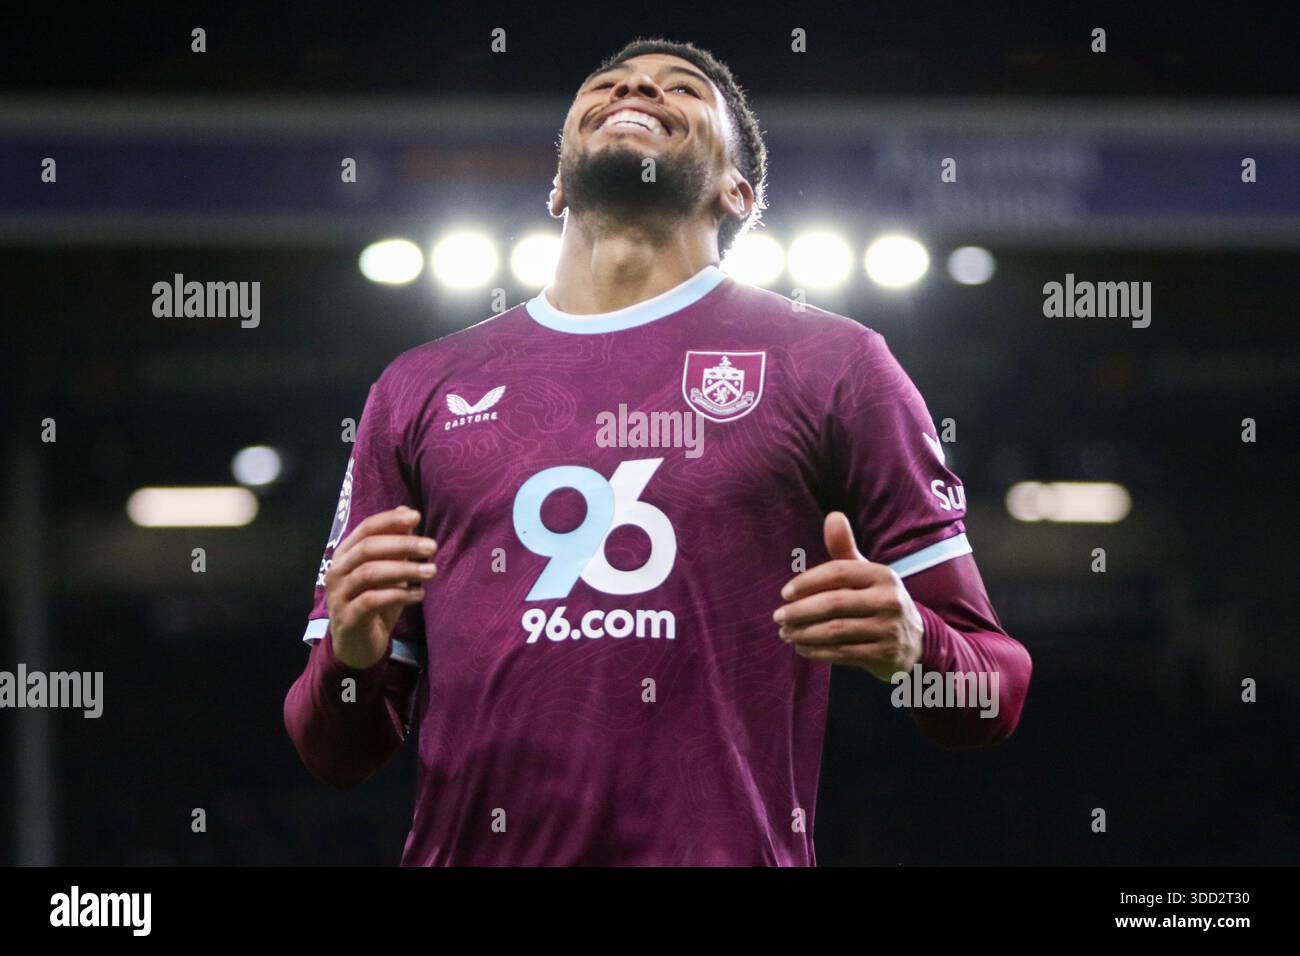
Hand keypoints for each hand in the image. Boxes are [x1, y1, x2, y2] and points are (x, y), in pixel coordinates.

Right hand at [325, 506, 436, 668]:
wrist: (356, 645)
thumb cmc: (373, 602)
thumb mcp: (387, 571)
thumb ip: (394, 544)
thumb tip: (407, 512)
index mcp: (345, 554)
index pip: (366, 528)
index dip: (391, 520)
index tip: (417, 517)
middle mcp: (337, 570)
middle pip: (368, 548)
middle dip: (402, 544)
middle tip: (431, 546)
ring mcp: (339, 594)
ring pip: (370, 573)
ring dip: (405, 569)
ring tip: (431, 571)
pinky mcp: (348, 617)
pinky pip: (372, 601)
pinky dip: (399, 594)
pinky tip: (419, 594)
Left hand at [774, 512, 923, 680]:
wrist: (915, 640)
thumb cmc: (877, 599)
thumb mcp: (865, 573)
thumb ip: (844, 549)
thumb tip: (833, 516)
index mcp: (882, 575)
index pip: (838, 572)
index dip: (808, 582)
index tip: (785, 593)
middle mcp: (889, 600)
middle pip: (834, 604)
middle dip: (800, 611)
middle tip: (778, 616)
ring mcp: (888, 629)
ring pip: (836, 631)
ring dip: (804, 633)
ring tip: (785, 633)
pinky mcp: (885, 655)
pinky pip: (843, 653)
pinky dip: (817, 652)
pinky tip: (801, 648)